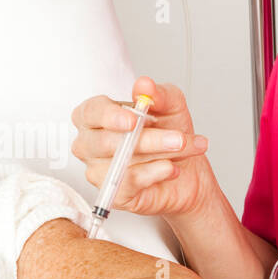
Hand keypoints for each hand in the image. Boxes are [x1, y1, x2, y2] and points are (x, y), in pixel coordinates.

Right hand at [70, 76, 218, 220]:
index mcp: (95, 117)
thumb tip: (145, 85)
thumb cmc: (170, 134)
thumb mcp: (171, 107)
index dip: (110, 116)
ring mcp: (98, 171)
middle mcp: (90, 144)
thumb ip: (158, 94)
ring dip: (159, 154)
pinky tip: (171, 168)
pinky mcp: (113, 193)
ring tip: (183, 148)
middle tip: (177, 138)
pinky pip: (128, 183)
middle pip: (105, 142)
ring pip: (121, 162)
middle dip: (147, 139)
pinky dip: (155, 173)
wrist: (187, 170)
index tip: (134, 119)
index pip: (90, 112)